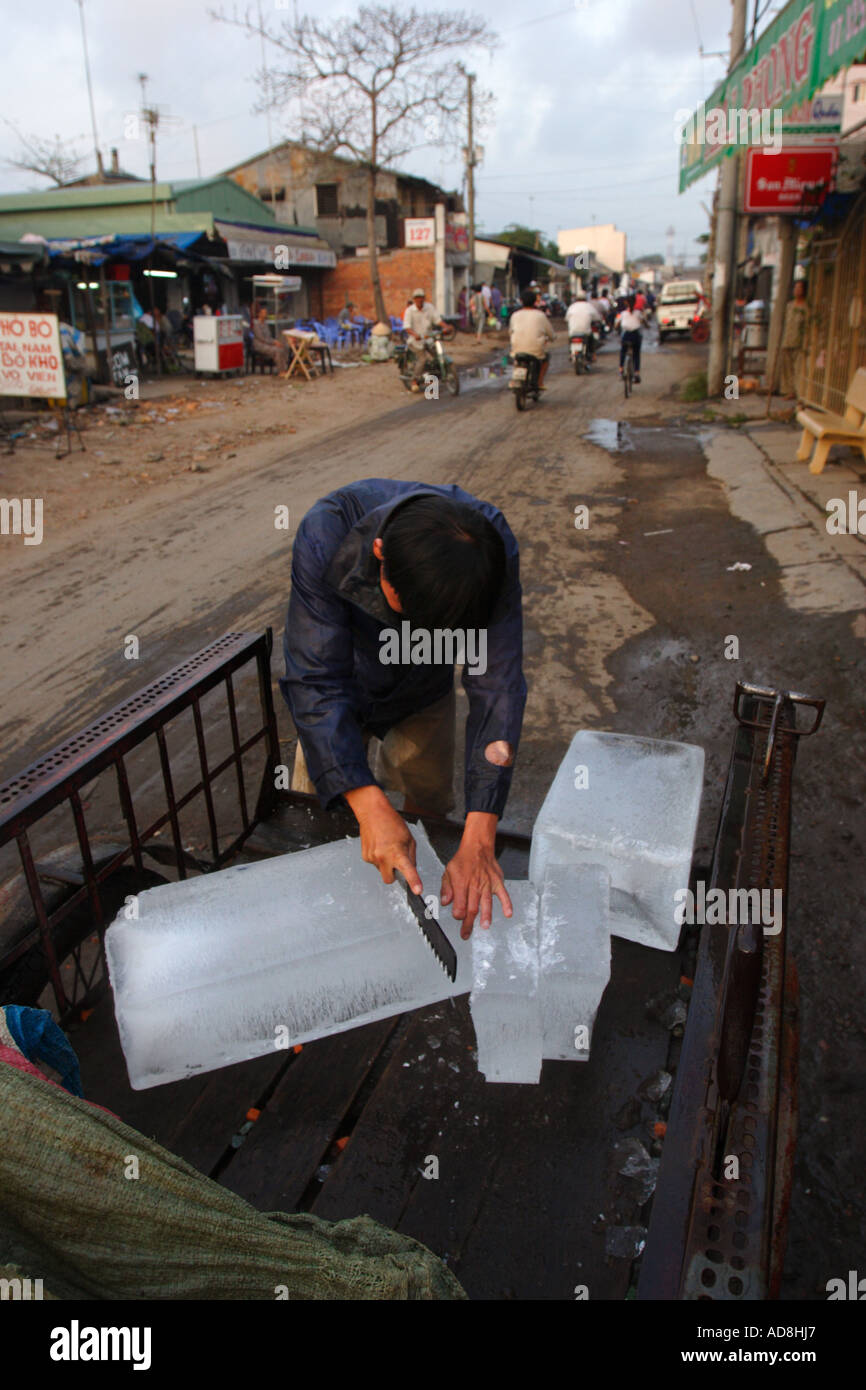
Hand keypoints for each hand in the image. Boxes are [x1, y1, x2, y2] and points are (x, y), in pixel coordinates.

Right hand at [344, 784, 421, 892]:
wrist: (373, 813)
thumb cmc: (391, 822)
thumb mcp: (409, 839)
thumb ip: (411, 856)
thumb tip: (411, 869)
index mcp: (397, 852)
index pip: (408, 871)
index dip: (414, 882)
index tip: (417, 891)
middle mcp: (383, 857)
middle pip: (389, 880)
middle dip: (394, 875)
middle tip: (396, 862)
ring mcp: (372, 858)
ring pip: (382, 870)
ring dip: (386, 864)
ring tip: (387, 847)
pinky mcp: (365, 857)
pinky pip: (375, 864)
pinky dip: (379, 858)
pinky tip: (380, 846)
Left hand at [440, 813, 511, 938]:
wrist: (478, 847)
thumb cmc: (463, 860)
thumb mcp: (448, 871)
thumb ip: (446, 888)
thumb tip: (445, 902)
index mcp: (461, 883)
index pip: (459, 904)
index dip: (458, 914)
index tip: (457, 918)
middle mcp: (475, 884)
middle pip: (472, 907)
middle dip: (469, 923)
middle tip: (466, 934)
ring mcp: (487, 884)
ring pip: (486, 902)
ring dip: (486, 916)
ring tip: (485, 927)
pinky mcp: (497, 882)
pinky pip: (503, 894)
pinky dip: (507, 904)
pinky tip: (508, 913)